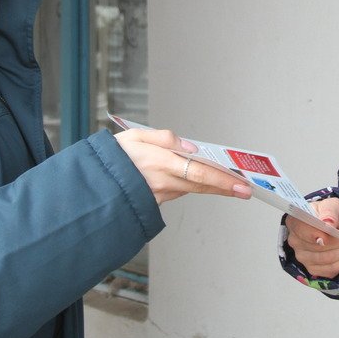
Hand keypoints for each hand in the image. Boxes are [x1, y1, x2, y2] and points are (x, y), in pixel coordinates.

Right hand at [115, 128, 252, 204]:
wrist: (92, 184)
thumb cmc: (112, 157)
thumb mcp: (134, 136)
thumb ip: (163, 138)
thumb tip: (189, 145)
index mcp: (160, 164)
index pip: (200, 174)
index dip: (223, 180)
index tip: (242, 185)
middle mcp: (163, 183)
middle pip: (202, 185)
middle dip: (226, 188)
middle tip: (246, 190)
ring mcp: (160, 195)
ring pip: (192, 189)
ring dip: (212, 187)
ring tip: (232, 183)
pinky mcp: (156, 201)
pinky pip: (180, 191)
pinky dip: (193, 186)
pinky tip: (204, 181)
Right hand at [285, 197, 338, 278]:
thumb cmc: (334, 213)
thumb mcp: (334, 205)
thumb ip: (330, 212)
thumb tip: (327, 223)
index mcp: (295, 221)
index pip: (302, 229)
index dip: (316, 232)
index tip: (334, 230)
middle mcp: (295, 241)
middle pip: (317, 246)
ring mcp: (303, 257)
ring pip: (327, 259)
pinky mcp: (314, 269)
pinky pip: (331, 269)